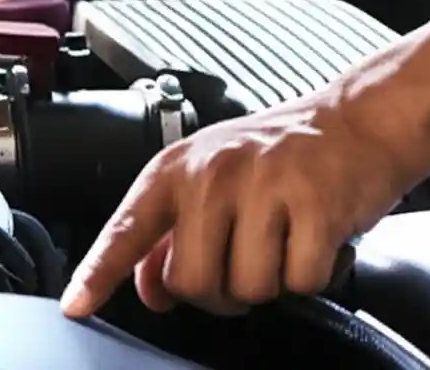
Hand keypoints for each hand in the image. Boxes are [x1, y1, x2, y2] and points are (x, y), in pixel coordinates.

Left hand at [60, 90, 429, 317]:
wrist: (355, 121)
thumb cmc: (276, 157)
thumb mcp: (207, 182)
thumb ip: (169, 235)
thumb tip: (149, 288)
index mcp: (174, 170)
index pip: (126, 229)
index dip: (98, 273)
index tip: (74, 307)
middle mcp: (210, 174)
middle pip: (193, 282)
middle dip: (220, 292)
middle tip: (243, 261)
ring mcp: (262, 186)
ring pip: (248, 289)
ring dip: (270, 283)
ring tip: (282, 242)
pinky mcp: (314, 204)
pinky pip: (301, 283)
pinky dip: (313, 275)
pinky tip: (315, 240)